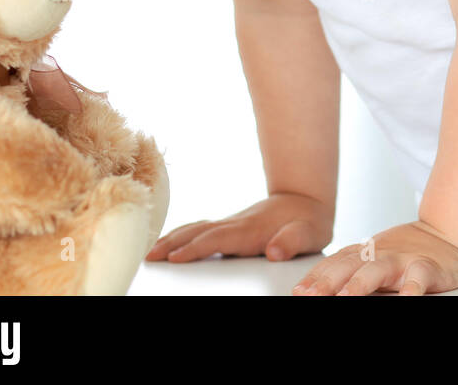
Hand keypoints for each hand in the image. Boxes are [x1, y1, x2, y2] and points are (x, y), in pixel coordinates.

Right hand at [145, 192, 331, 262]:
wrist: (307, 199)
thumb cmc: (309, 222)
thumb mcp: (309, 234)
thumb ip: (292, 242)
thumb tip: (275, 252)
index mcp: (251, 229)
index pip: (218, 239)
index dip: (195, 248)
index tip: (174, 258)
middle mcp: (237, 224)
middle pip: (199, 232)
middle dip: (173, 243)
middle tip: (148, 256)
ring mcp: (232, 223)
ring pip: (197, 228)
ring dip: (173, 237)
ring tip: (150, 250)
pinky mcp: (231, 226)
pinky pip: (201, 229)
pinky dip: (182, 234)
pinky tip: (171, 241)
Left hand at [293, 220, 457, 295]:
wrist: (448, 235)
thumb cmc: (407, 254)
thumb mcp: (374, 259)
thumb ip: (351, 270)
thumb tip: (315, 290)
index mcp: (364, 253)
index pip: (334, 264)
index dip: (314, 277)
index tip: (298, 292)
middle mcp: (379, 254)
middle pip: (348, 266)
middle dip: (326, 282)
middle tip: (309, 296)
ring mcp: (403, 259)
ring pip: (378, 269)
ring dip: (359, 284)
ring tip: (345, 298)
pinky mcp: (427, 267)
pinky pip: (419, 278)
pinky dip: (411, 289)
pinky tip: (406, 299)